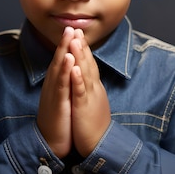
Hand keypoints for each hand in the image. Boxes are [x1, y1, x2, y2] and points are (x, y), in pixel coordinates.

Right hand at [36, 27, 74, 157]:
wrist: (51, 142)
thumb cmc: (58, 121)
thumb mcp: (62, 100)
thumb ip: (64, 85)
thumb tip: (68, 75)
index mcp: (56, 84)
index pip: (62, 61)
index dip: (67, 46)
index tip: (74, 31)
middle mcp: (53, 85)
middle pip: (59, 59)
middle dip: (65, 42)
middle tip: (70, 25)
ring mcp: (54, 93)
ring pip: (59, 68)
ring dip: (64, 50)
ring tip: (69, 35)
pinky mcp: (57, 102)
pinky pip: (62, 84)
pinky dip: (65, 70)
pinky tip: (68, 58)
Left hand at [69, 29, 111, 156]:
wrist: (100, 144)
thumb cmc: (93, 124)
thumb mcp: (92, 101)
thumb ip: (89, 88)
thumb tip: (86, 76)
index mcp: (93, 87)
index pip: (88, 63)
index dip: (83, 48)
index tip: (77, 34)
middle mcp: (93, 88)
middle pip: (88, 63)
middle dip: (81, 45)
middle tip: (76, 29)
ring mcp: (90, 96)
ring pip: (85, 73)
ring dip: (80, 56)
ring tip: (75, 40)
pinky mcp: (85, 107)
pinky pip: (81, 91)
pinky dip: (78, 79)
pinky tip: (75, 68)